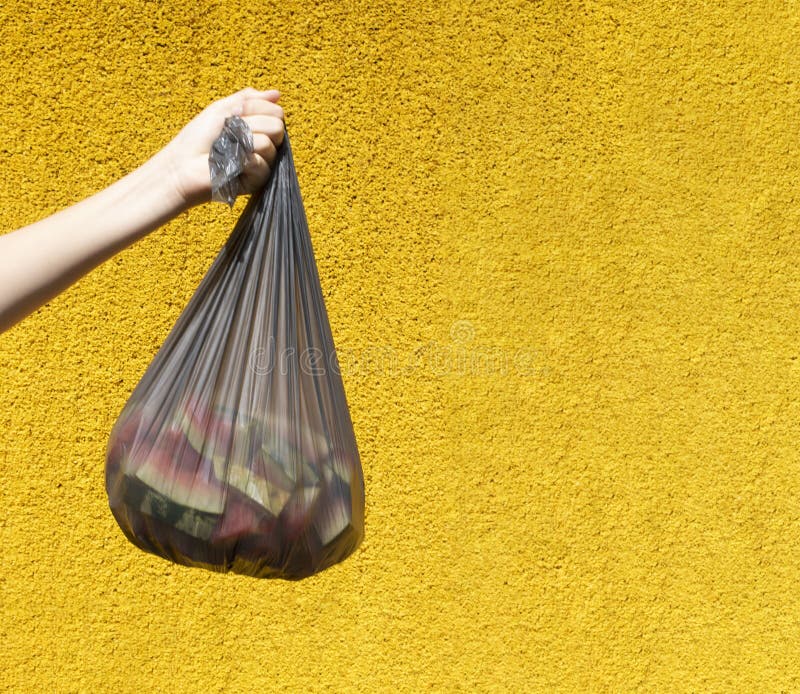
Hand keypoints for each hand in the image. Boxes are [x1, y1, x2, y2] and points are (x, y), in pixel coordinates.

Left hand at [160, 88, 284, 208]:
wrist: (183, 165)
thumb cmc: (198, 138)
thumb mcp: (223, 110)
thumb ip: (249, 99)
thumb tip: (277, 94)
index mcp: (258, 128)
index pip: (276, 113)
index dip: (257, 109)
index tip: (235, 115)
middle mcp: (264, 146)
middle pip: (277, 127)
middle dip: (252, 125)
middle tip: (231, 133)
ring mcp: (262, 164)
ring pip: (269, 144)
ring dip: (245, 142)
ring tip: (228, 150)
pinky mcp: (257, 181)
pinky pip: (261, 163)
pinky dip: (244, 160)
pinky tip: (232, 165)